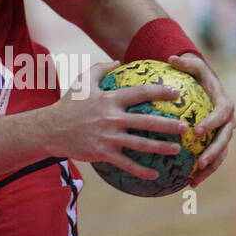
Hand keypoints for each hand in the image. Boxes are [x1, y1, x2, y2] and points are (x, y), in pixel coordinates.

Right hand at [46, 61, 187, 180]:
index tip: (177, 92)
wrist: (50, 128)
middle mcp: (112, 118)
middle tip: (185, 126)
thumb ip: (100, 69)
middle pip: (147, 121)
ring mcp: (108, 136)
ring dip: (161, 147)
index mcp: (110, 99)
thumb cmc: (69, 104)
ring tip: (177, 149)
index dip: (160, 91)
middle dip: (169, 124)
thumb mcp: (82, 82)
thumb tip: (117, 60)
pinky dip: (141, 170)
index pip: (140, 93)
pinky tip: (155, 174)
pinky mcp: (103, 152)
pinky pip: (126, 164)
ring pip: (141, 144)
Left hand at [165, 52, 235, 187]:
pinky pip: (212, 158)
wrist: (204, 85)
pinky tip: (188, 182)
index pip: (222, 114)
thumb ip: (184, 63)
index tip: (198, 130)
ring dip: (210, 168)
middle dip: (214, 152)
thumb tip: (171, 58)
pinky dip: (203, 171)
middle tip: (199, 162)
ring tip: (194, 179)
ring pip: (220, 153)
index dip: (212, 122)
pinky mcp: (215, 142)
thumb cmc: (195, 74)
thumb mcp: (192, 65)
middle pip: (224, 139)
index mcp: (223, 103)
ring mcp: (223, 133)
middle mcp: (228, 121)